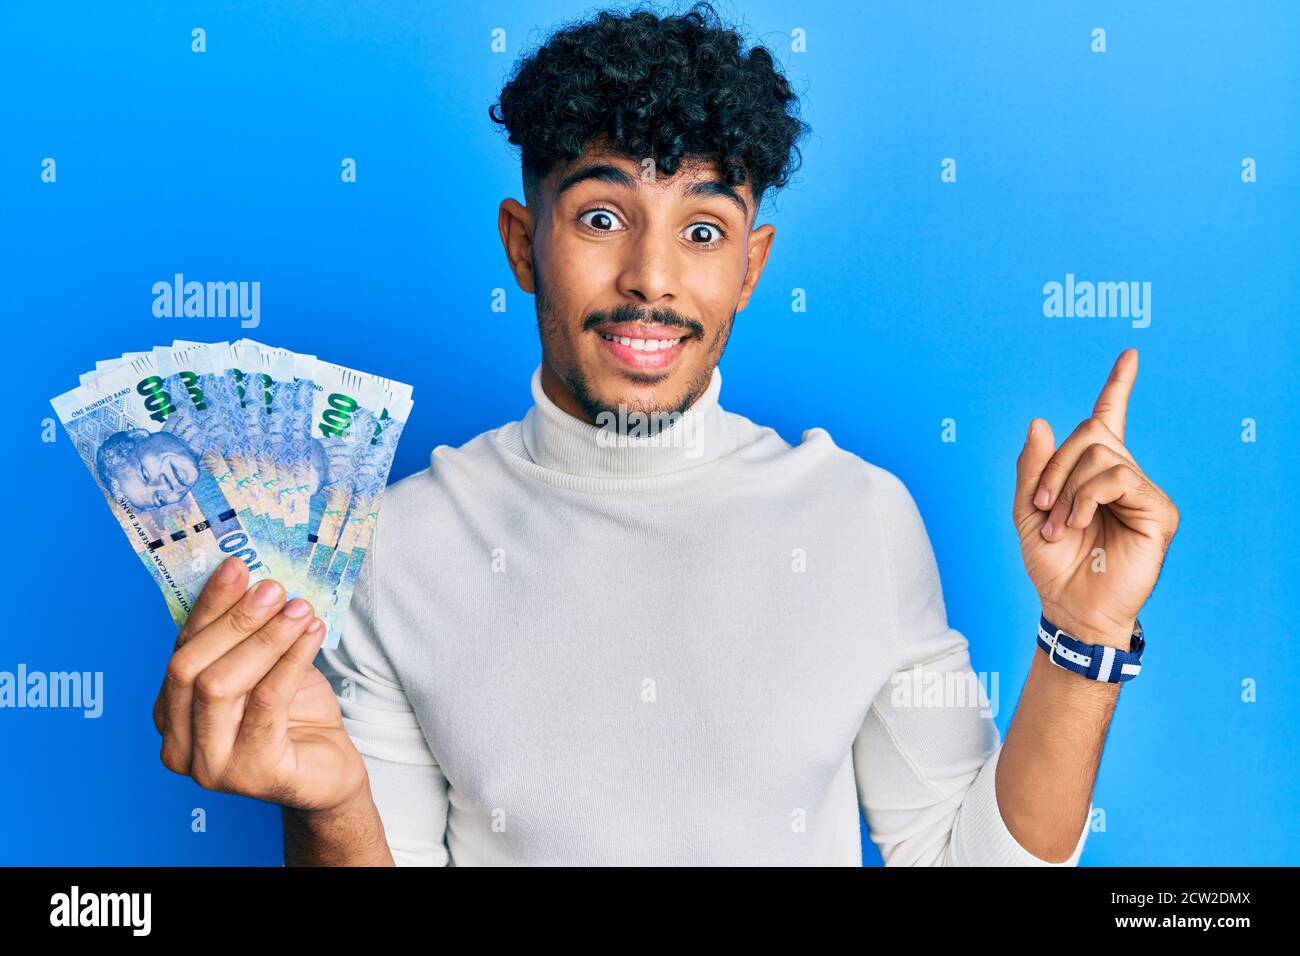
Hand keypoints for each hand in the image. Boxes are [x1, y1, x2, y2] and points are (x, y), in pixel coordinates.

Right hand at [153, 557, 368, 812]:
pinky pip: (265, 704)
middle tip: (273, 588)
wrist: (328, 771)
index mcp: (170, 714)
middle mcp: (179, 746)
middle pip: (190, 668)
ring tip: (299, 609)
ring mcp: (211, 767)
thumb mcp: (261, 669)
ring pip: (222, 686)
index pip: (180, 650)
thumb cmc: (291, 717)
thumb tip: (249, 576)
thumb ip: (242, 636)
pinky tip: (311, 635)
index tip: (235, 566)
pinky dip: (290, 661)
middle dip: (234, 621)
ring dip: (265, 639)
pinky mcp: (253, 775)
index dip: (207, 607)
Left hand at [1013, 349, 1179, 647]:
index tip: (1130, 354)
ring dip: (1067, 490)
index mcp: (1093, 472)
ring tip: (1060, 526)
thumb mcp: (1027, 509)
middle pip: (1090, 434)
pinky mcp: (1159, 510)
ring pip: (1102, 456)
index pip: (1109, 418)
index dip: (1119, 385)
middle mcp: (1123, 475)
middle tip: (1041, 506)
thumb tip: (1040, 421)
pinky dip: (1088, 498)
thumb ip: (1032, 467)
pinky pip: (1119, 478)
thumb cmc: (1052, 562)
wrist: (1069, 605)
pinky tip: (1079, 523)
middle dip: (1054, 468)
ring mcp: (1144, 492)